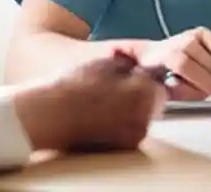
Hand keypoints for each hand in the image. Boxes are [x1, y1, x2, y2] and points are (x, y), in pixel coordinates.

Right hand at [13, 54, 165, 151]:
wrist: (51, 115)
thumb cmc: (74, 89)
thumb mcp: (106, 63)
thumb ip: (130, 64)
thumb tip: (139, 65)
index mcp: (144, 94)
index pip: (159, 84)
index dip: (145, 78)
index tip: (135, 76)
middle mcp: (144, 118)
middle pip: (152, 104)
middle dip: (139, 95)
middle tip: (117, 87)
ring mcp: (132, 136)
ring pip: (140, 118)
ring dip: (130, 110)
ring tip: (104, 102)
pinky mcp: (119, 148)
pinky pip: (127, 132)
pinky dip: (119, 124)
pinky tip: (100, 115)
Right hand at [135, 27, 210, 108]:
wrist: (140, 65)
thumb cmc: (175, 74)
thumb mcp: (204, 76)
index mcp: (208, 38)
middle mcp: (195, 36)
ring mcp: (179, 43)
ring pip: (204, 70)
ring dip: (203, 87)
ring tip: (192, 89)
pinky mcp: (163, 53)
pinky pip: (183, 69)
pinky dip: (185, 85)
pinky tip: (177, 87)